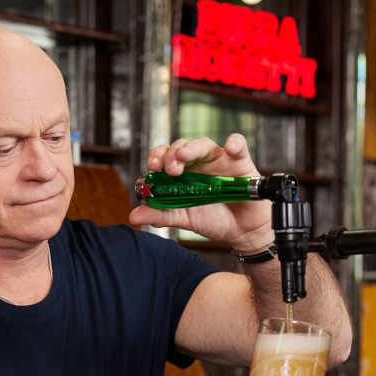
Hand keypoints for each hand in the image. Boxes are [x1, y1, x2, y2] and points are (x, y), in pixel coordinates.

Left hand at [128, 134, 274, 253]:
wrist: (242, 233)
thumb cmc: (214, 221)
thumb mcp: (184, 219)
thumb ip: (161, 214)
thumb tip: (134, 215)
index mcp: (182, 174)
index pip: (164, 158)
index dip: (156, 158)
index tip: (151, 168)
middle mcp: (198, 164)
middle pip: (180, 147)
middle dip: (171, 154)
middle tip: (169, 169)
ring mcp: (219, 161)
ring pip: (203, 144)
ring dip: (192, 148)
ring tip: (184, 156)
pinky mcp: (240, 162)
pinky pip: (238, 146)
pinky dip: (234, 143)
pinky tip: (230, 146)